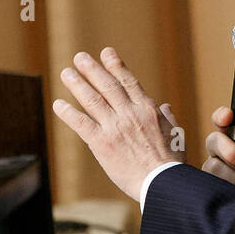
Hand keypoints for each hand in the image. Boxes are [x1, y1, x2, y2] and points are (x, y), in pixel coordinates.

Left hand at [52, 48, 184, 201]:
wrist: (162, 181)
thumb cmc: (171, 162)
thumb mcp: (175, 134)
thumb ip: (167, 118)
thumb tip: (166, 106)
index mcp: (149, 110)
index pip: (129, 82)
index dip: (116, 66)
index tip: (106, 53)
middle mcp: (131, 114)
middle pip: (108, 85)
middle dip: (92, 69)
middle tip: (79, 57)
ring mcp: (115, 127)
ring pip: (92, 100)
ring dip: (77, 84)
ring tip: (66, 72)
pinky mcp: (102, 143)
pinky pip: (81, 124)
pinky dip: (68, 113)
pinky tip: (58, 104)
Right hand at [201, 107, 234, 201]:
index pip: (222, 121)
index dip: (221, 116)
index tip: (227, 116)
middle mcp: (221, 151)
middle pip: (213, 140)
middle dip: (229, 151)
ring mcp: (213, 168)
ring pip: (212, 164)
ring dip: (234, 176)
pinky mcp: (208, 186)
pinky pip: (211, 183)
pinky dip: (231, 187)